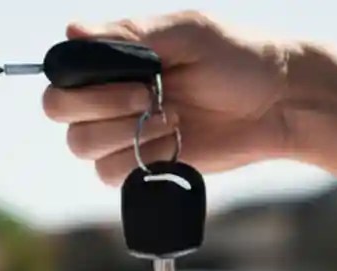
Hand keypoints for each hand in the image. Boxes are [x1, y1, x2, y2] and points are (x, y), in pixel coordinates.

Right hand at [42, 11, 296, 184]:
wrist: (277, 105)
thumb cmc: (238, 58)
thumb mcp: (189, 33)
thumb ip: (131, 34)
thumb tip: (71, 31)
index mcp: (113, 60)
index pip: (61, 74)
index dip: (84, 82)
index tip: (136, 76)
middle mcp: (107, 96)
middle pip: (59, 112)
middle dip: (103, 108)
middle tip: (151, 97)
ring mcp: (120, 133)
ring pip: (82, 146)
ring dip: (127, 135)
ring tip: (173, 120)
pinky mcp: (138, 165)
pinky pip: (110, 174)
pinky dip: (142, 160)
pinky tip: (174, 144)